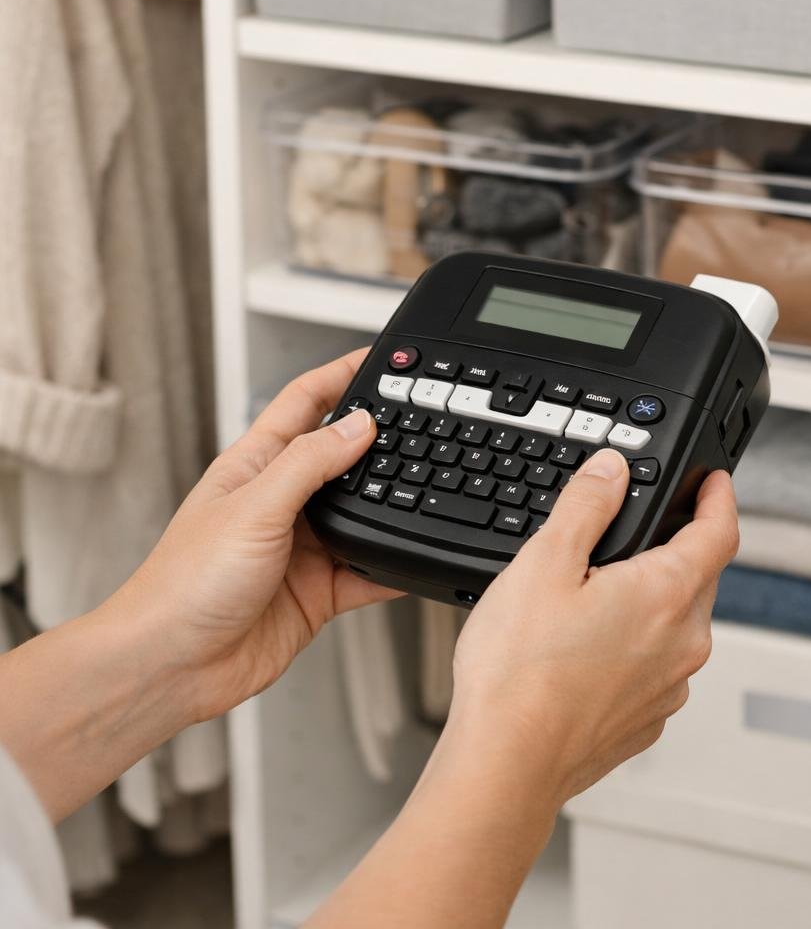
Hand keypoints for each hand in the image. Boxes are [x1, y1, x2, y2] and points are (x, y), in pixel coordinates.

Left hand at [110, 349, 394, 722]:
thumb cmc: (184, 583)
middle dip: (379, 437)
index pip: (306, 402)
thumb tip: (359, 425)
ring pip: (360, 513)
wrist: (171, 666)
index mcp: (256, 465)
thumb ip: (310, 463)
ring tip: (426, 482)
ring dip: (389, 502)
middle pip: (340, 456)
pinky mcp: (316, 592)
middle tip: (421, 418)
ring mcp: (300, 548)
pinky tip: (415, 556)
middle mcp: (281, 501)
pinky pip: (368, 570)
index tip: (381, 356)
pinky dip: (394, 563)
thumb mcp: (254, 507)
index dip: (342, 374)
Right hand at [445, 447, 737, 807]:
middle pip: (698, 576)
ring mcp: (668, 687)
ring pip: (676, 623)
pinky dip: (634, 645)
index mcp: (666, 594)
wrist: (506, 765)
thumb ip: (587, 505)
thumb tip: (613, 470)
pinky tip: (587, 647)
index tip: (713, 481)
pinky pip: (655, 666)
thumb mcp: (544, 561)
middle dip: (677, 545)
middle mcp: (682, 643)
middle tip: (636, 528)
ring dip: (652, 599)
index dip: (719, 497)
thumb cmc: (520, 672)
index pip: (719, 532)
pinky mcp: (647, 720)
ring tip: (597, 591)